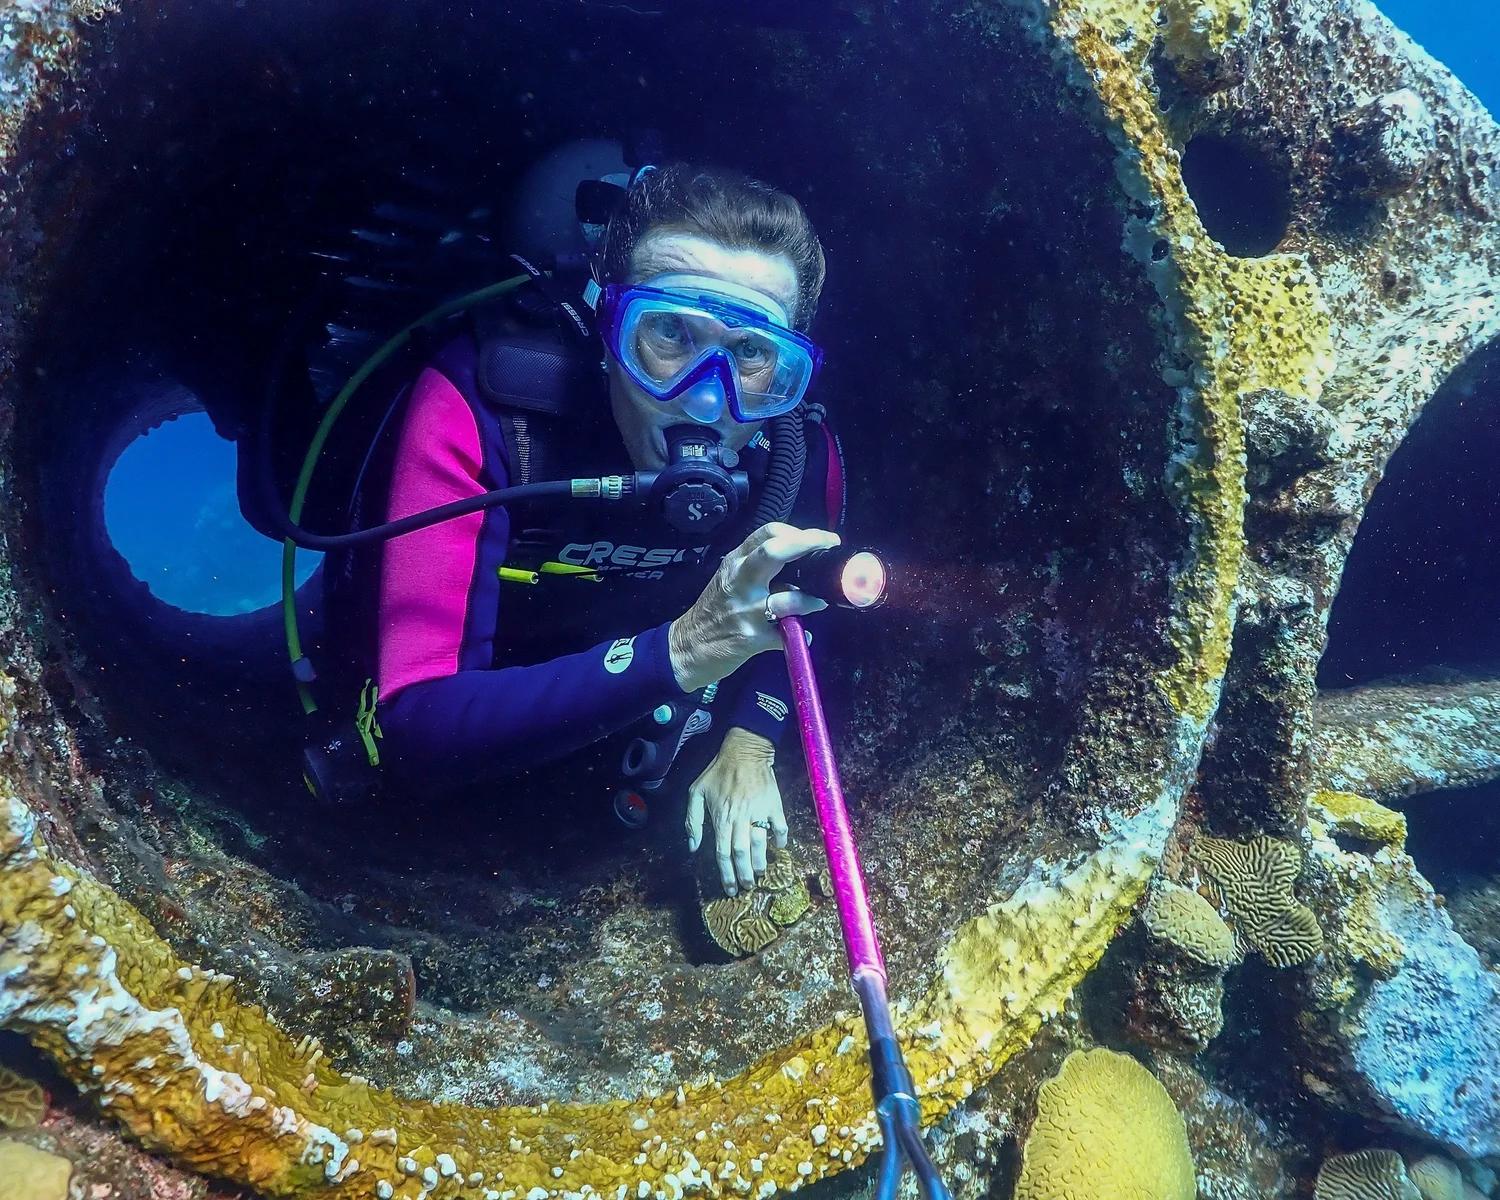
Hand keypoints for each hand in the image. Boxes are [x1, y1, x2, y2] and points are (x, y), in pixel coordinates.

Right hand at [668, 523, 839, 692]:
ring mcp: (746, 610)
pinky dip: (799, 636)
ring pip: (787, 597)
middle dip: (808, 545)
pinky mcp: (751, 638)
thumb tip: (798, 564)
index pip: (768, 533)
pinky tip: (801, 636)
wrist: (686, 648)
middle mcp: (740, 581)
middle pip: (774, 551)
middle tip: (829, 549)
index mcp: (736, 563)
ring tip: (818, 602)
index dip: (801, 533)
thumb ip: (757, 568)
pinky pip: (784, 636)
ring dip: (810, 600)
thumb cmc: (713, 612)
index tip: (822, 539)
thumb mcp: (729, 580)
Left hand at [686, 727, 788, 895]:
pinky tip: (779, 848)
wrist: (745, 751)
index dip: (726, 874)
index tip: (729, 889)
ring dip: (760, 862)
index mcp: (721, 818)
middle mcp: (740, 818)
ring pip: (760, 844)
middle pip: (742, 853)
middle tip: (746, 887)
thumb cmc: (718, 772)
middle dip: (744, 874)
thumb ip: (692, 820)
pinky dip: (781, 839)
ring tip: (759, 874)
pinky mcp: (775, 805)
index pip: (722, 853)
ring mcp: (760, 812)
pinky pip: (780, 826)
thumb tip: (694, 847)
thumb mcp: (696, 792)